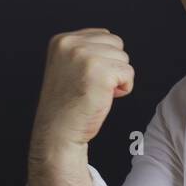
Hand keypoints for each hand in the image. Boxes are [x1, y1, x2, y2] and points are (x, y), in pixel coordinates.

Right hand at [27, 29, 133, 185]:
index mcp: (61, 40)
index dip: (106, 67)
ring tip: (93, 103)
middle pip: (119, 46)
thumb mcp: (72, 76)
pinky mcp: (95, 72)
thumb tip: (111, 43)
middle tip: (91, 99)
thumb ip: (86, 56)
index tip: (86, 90)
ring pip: (126, 61)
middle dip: (114, 73)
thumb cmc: (68, 119)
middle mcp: (68, 43)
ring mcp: (81, 56)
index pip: (107, 38)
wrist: (57, 146)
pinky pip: (128, 74)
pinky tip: (100, 106)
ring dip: (118, 84)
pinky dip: (122, 91)